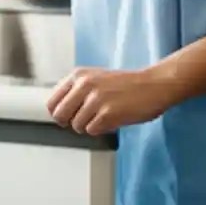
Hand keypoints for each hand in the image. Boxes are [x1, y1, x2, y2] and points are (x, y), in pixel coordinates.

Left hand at [46, 67, 179, 134]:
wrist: (154, 84)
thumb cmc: (127, 84)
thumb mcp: (95, 78)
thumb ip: (76, 90)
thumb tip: (58, 111)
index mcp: (78, 75)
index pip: (52, 101)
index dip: (60, 113)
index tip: (69, 115)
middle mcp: (84, 84)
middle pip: (59, 115)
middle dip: (71, 122)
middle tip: (86, 119)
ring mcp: (95, 99)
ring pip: (76, 126)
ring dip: (90, 126)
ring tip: (104, 116)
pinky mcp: (107, 113)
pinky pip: (92, 130)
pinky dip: (101, 129)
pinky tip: (113, 119)